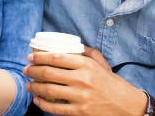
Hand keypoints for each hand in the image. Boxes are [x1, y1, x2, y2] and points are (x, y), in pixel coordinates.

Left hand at [23, 49, 147, 114]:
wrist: (129, 107)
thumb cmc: (114, 85)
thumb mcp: (102, 65)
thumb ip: (87, 53)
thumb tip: (73, 45)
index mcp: (86, 65)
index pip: (56, 57)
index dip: (39, 56)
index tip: (30, 57)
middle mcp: (82, 79)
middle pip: (49, 73)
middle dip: (33, 71)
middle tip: (26, 70)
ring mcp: (81, 96)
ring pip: (49, 90)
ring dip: (35, 87)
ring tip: (29, 85)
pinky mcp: (80, 112)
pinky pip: (56, 108)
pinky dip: (44, 104)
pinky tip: (38, 100)